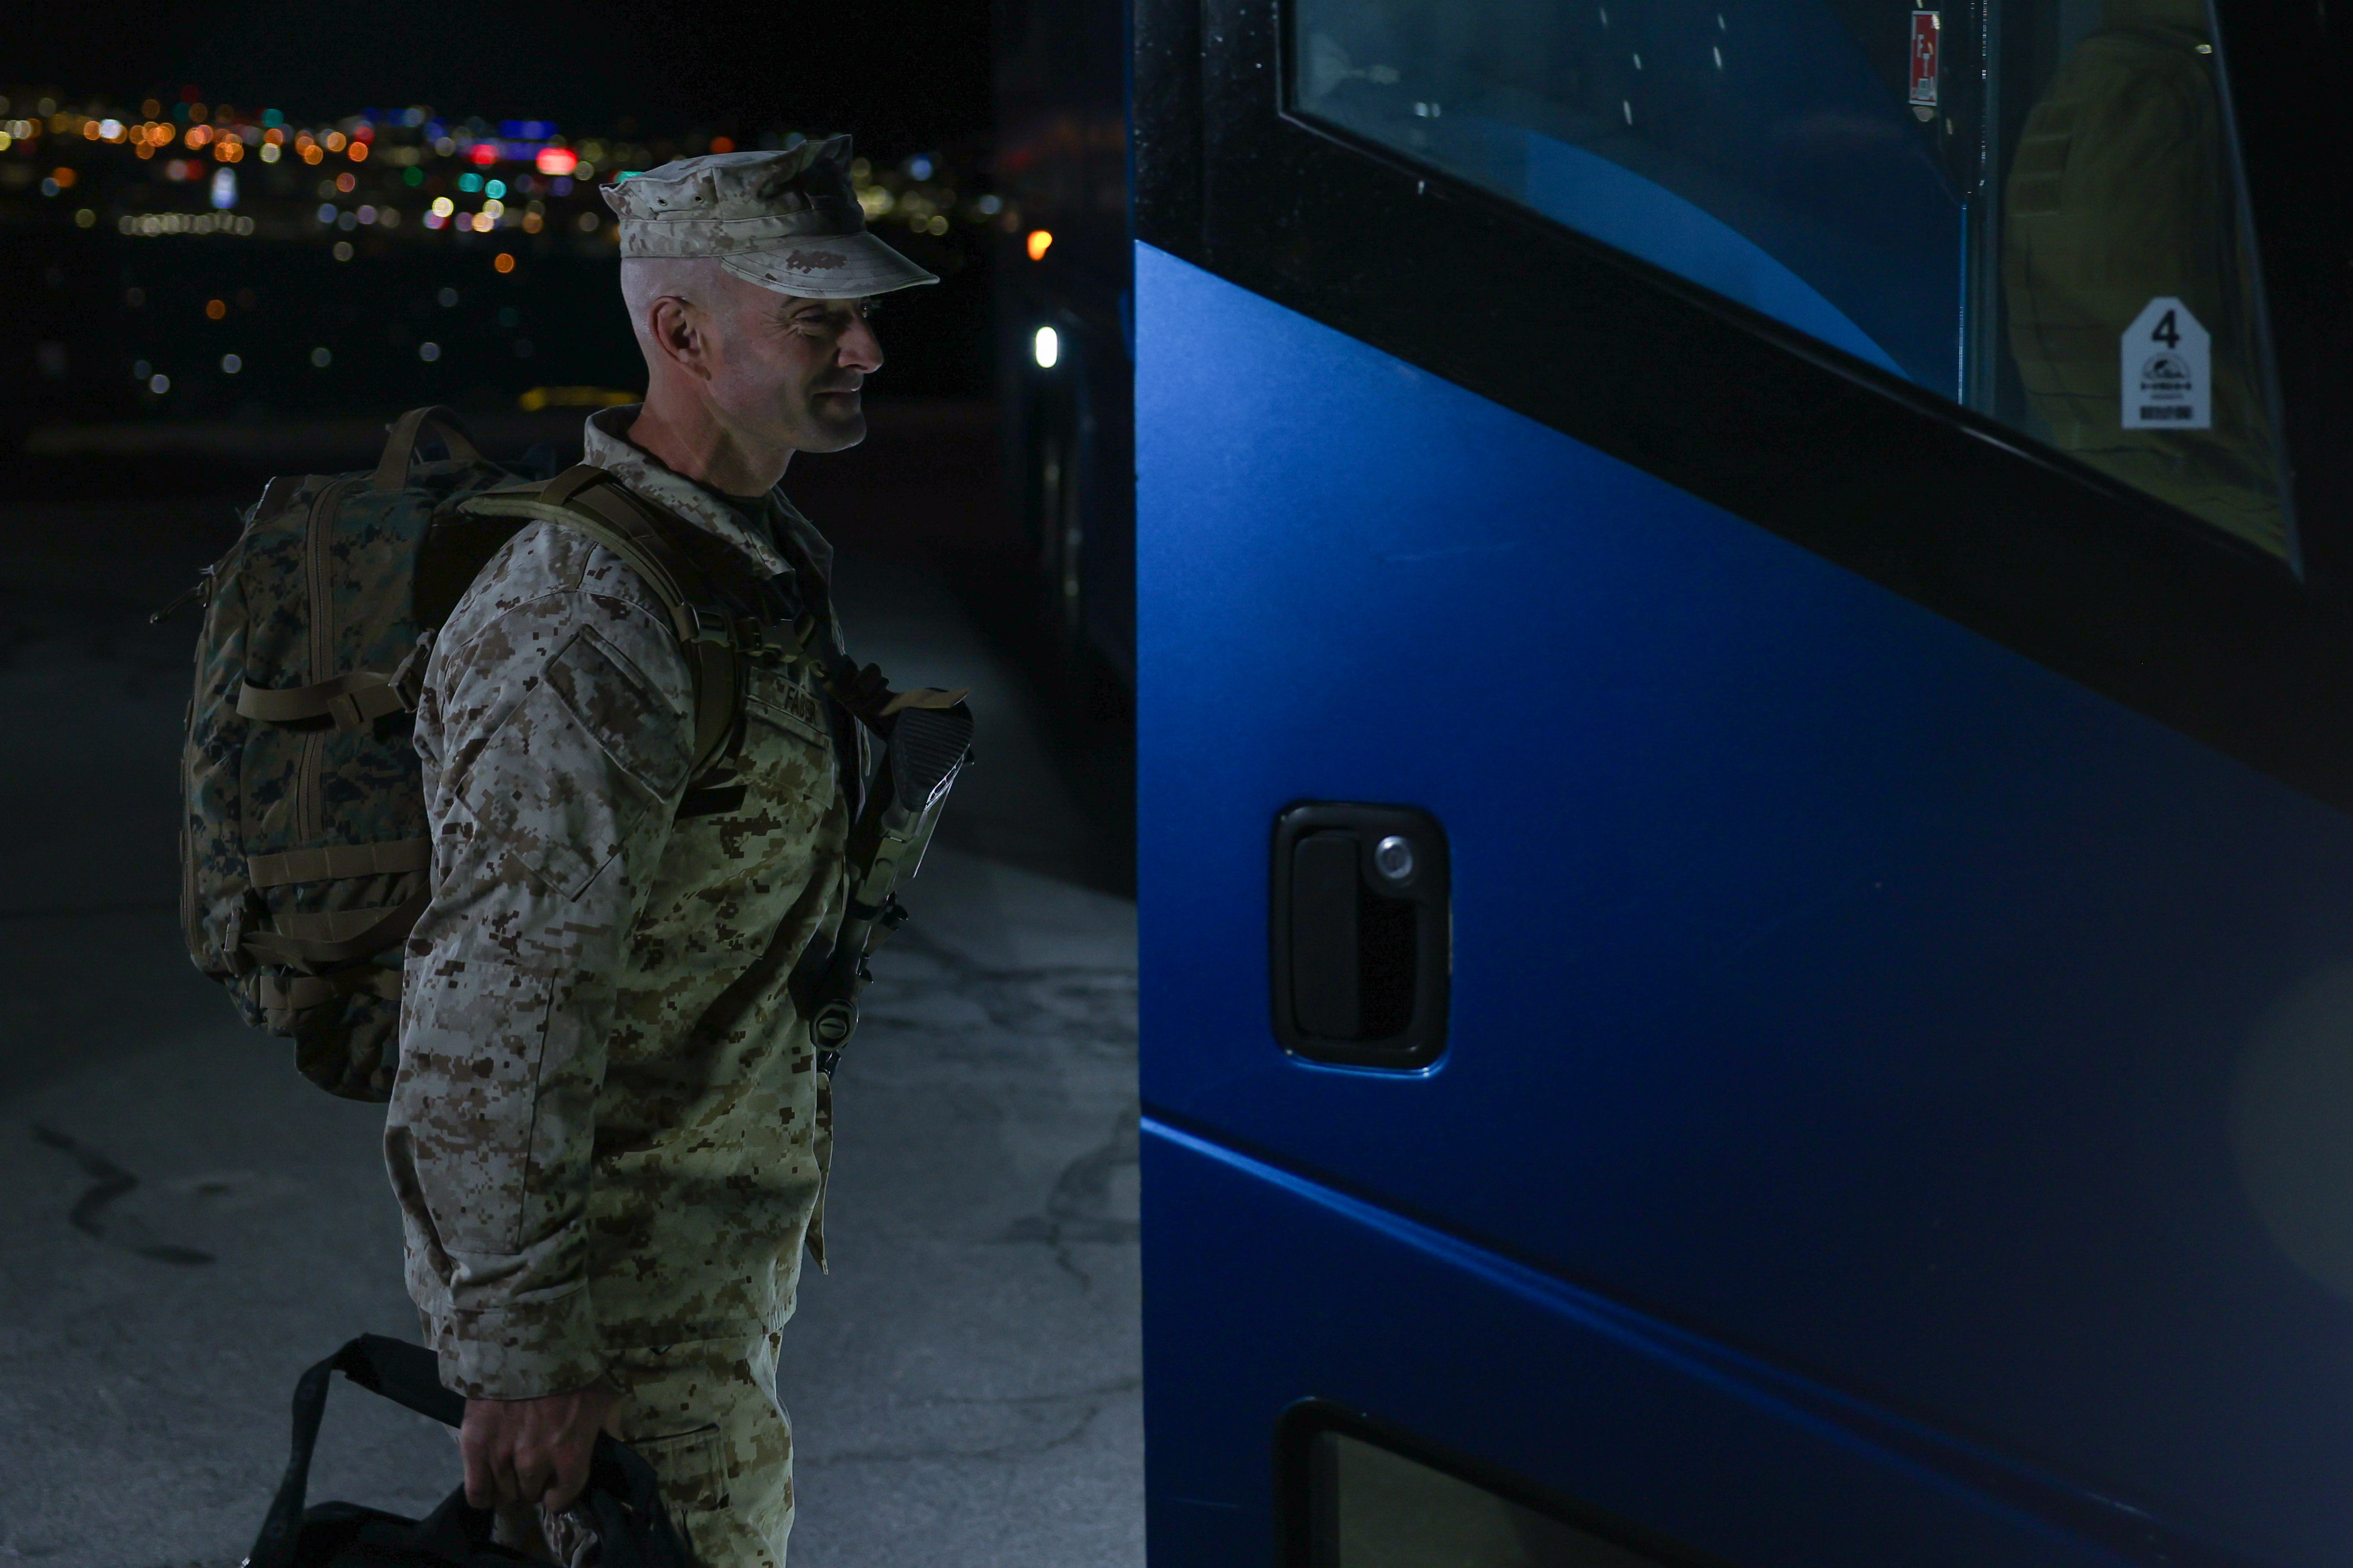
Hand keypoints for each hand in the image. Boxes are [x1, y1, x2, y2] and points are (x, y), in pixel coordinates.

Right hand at [460, 1382, 622, 1513]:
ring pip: (505, 1493)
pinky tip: (488, 1487)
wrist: (525, 1340)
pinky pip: (476, 1491)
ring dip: (510, 1486)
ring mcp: (502, 1456)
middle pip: (531, 1493)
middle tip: (533, 1467)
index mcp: (570, 1453)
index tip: (557, 1487)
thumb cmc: (570, 1367)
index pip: (564, 1496)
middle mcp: (535, 1462)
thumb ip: (609, 1425)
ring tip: (511, 1470)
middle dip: (534, 1484)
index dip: (560, 1494)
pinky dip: (483, 1495)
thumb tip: (614, 1445)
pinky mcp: (474, 1446)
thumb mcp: (603, 1395)